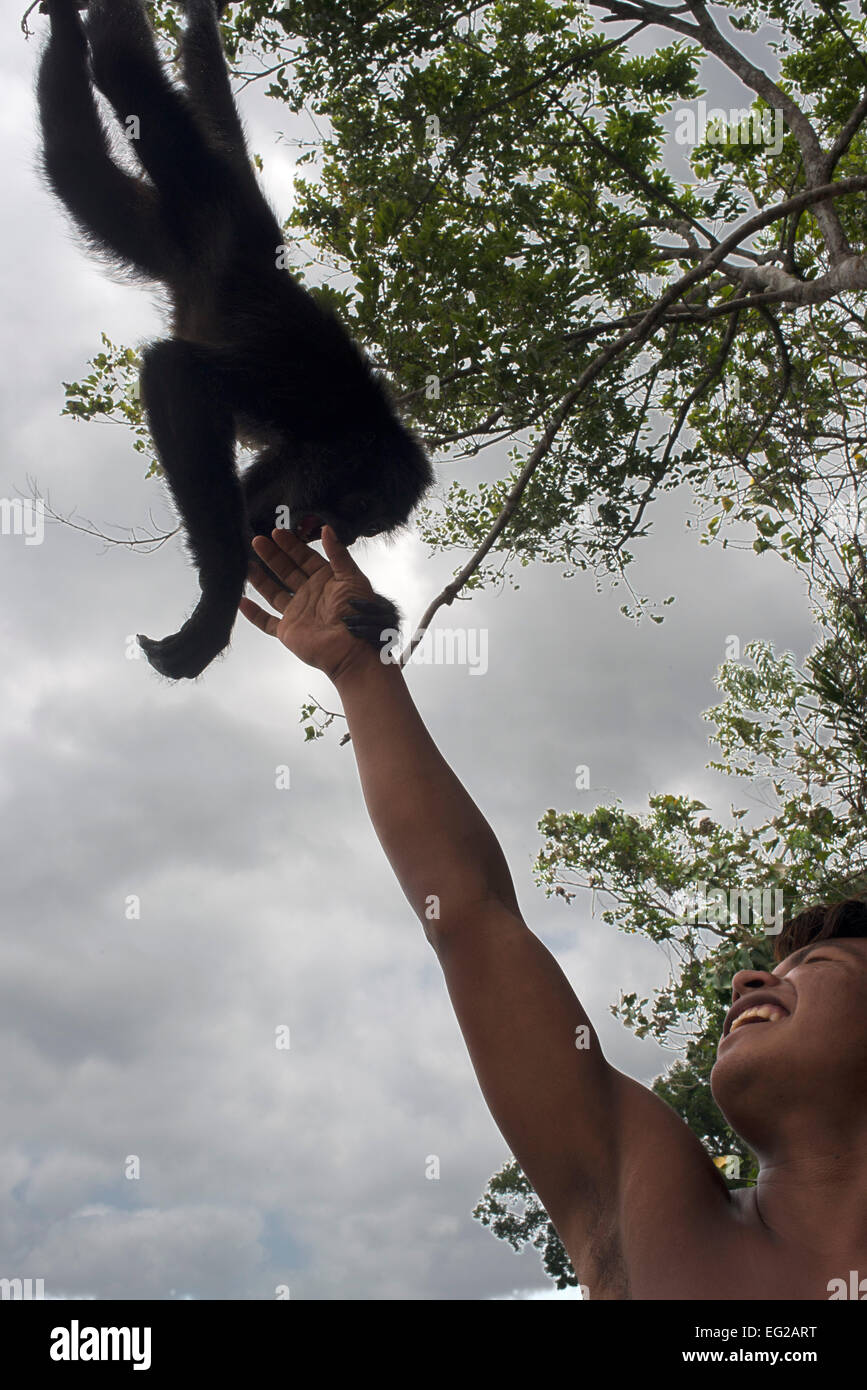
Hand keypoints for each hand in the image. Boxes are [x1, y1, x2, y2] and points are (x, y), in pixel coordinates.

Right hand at [239, 526, 389, 680]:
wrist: (351, 648)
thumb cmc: (356, 613)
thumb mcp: (352, 577)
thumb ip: (337, 554)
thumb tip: (326, 529)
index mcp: (325, 581)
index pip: (304, 558)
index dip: (291, 545)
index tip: (276, 532)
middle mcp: (309, 595)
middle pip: (286, 571)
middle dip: (272, 556)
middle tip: (257, 541)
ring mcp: (297, 613)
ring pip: (273, 592)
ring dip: (260, 578)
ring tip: (246, 563)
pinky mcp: (287, 631)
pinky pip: (266, 622)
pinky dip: (254, 614)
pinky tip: (242, 601)